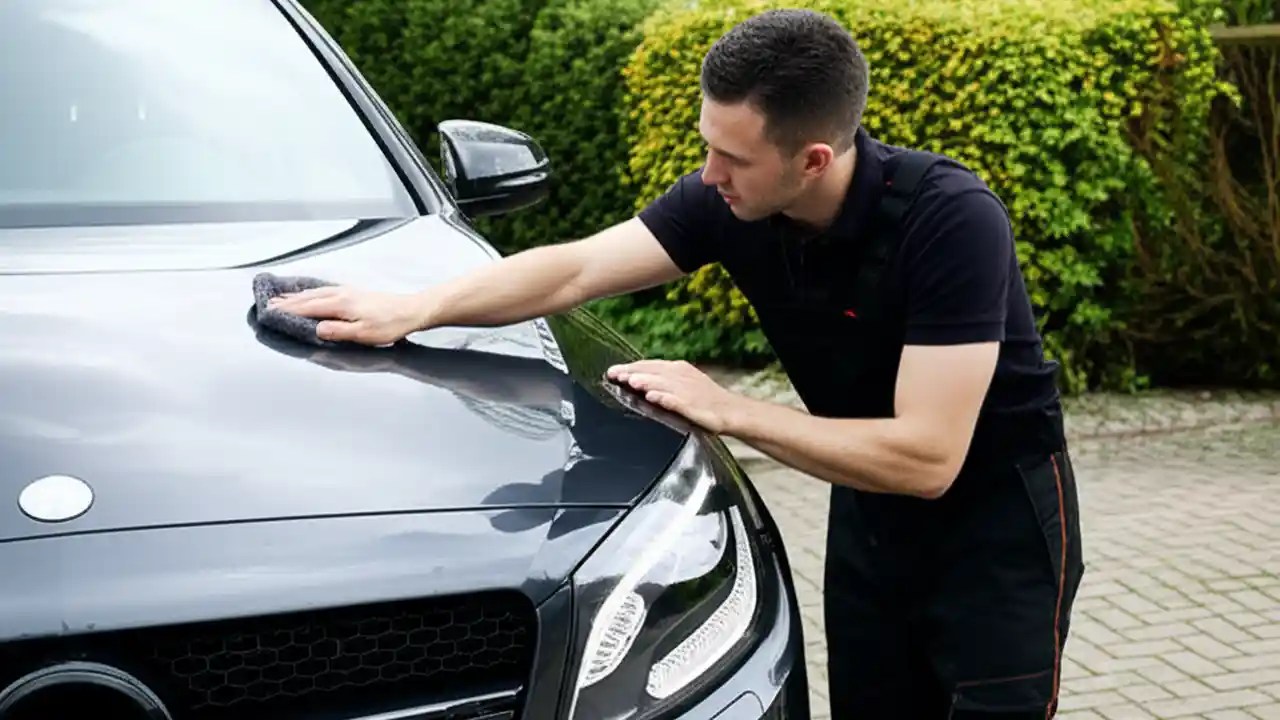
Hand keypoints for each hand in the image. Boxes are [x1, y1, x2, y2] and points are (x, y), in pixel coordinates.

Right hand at [268, 285, 427, 345]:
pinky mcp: (355, 293)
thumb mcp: (364, 334)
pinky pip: (325, 290)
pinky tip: (312, 293)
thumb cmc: (390, 324)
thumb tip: (316, 329)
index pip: (308, 307)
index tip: (271, 310)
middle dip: (288, 300)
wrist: (412, 310)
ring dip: (298, 295)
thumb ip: (338, 331)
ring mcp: (348, 292)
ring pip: (316, 292)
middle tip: (270, 302)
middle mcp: (342, 294)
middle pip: (309, 297)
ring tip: (284, 296)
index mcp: (341, 304)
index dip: (289, 309)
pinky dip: (312, 291)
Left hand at [605, 359, 744, 433]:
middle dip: (632, 373)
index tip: (612, 371)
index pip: (649, 365)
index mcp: (677, 369)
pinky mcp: (693, 406)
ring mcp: (687, 391)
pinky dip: (665, 398)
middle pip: (652, 372)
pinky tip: (653, 397)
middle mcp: (681, 377)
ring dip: (646, 382)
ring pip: (662, 384)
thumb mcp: (683, 383)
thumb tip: (636, 378)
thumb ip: (662, 380)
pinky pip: (677, 401)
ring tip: (630, 382)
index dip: (630, 367)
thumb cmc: (704, 398)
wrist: (732, 411)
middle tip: (613, 374)